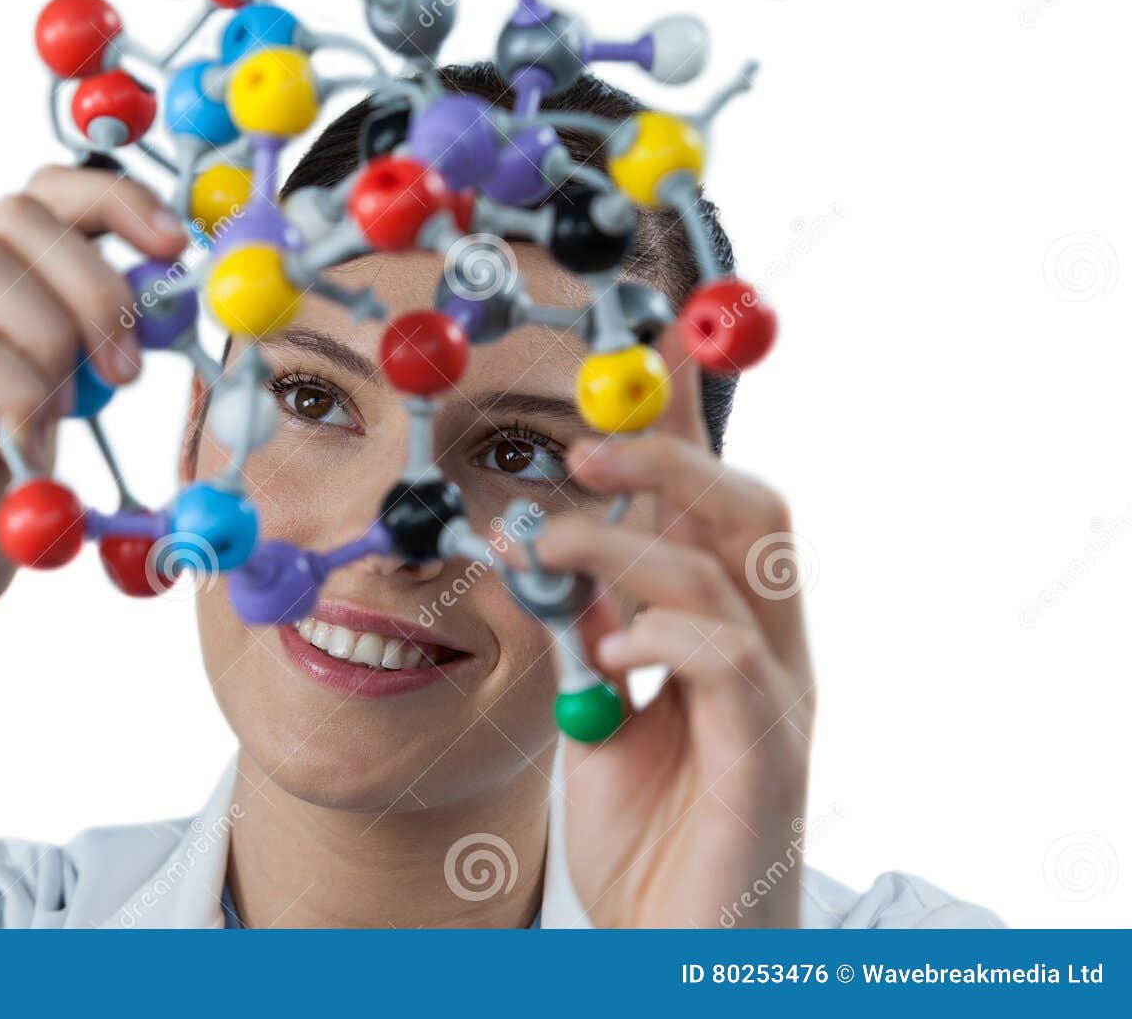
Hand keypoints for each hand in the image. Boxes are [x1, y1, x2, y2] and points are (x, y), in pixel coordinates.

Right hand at [0, 165, 187, 725]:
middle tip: (125, 373)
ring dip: (53, 339)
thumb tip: (147, 350)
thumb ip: (78, 403)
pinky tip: (21, 455)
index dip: (116, 203)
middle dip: (99, 279)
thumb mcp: (35, 463)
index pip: (42, 203)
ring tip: (58, 427)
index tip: (174, 246)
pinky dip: (16, 393)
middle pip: (20, 212)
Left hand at [533, 329, 815, 927]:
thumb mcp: (604, 716)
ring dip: (624, 542)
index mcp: (735, 631)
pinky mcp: (767, 763)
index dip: (682, 429)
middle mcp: (772, 652)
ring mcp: (777, 705)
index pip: (719, 503)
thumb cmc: (653, 834)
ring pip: (724, 572)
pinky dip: (664, 638)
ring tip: (545, 548)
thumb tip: (557, 560)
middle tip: (578, 446)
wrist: (683, 953)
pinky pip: (730, 667)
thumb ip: (596, 636)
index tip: (623, 369)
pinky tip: (610, 655)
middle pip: (749, 509)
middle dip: (666, 457)